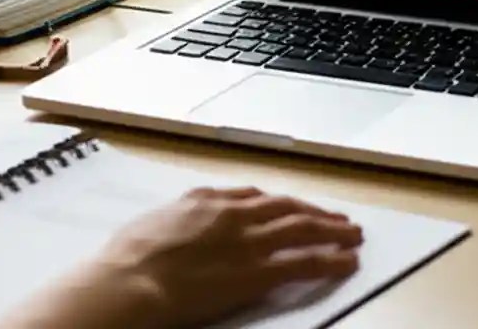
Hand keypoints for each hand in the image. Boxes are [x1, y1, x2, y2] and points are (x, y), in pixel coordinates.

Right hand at [0, 186, 363, 328]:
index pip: (251, 195)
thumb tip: (175, 229)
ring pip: (303, 227)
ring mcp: (249, 239)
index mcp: (204, 199)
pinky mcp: (259, 269)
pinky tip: (347, 261)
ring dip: (333, 229)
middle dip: (313, 211)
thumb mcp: (150, 225)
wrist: (129, 281)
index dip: (276, 202)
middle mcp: (232, 212)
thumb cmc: (125, 261)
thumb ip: (175, 223)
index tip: (289, 206)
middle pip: (285, 206)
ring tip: (352, 234)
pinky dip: (331, 259)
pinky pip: (305, 261)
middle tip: (335, 217)